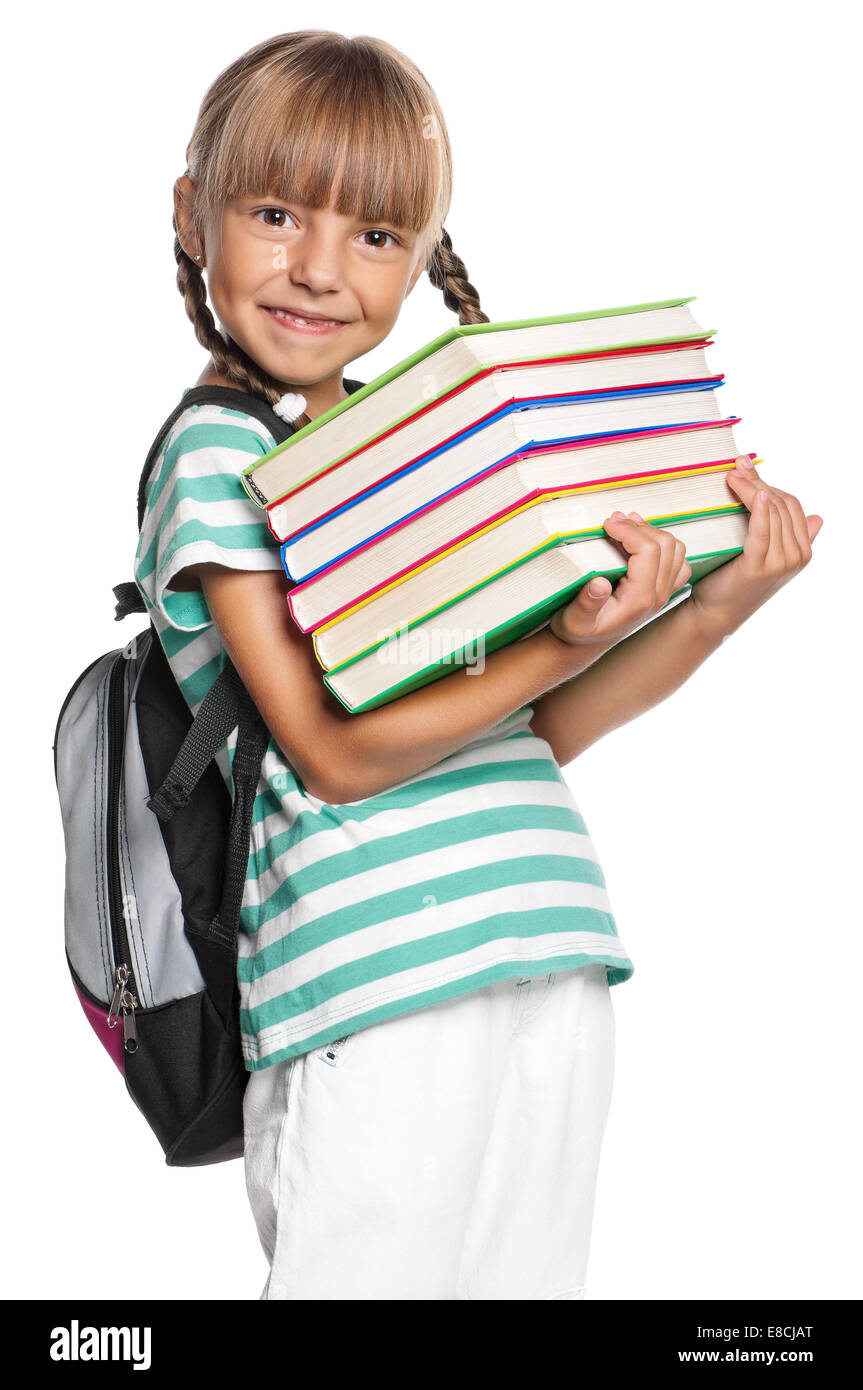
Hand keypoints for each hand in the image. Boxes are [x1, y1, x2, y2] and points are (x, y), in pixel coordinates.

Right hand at [549, 508, 691, 645]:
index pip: (648, 551)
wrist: (586, 644)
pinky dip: (664, 545)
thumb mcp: (574, 620)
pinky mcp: (663, 591)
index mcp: (639, 599)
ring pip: (676, 550)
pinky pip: (678, 561)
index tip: (606, 523)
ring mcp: (664, 593)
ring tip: (628, 524)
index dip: (629, 531)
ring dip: (653, 531)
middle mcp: (657, 596)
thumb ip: (586, 603)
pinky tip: (641, 540)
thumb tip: (599, 583)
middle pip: (666, 545)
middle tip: (614, 520)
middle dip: (640, 527)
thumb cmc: (577, 630)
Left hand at [689, 456, 822, 635]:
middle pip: (781, 505)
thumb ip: (787, 535)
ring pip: (772, 513)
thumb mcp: (766, 553)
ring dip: (753, 488)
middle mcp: (797, 556)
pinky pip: (762, 531)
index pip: (791, 504)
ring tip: (731, 475)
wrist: (716, 611)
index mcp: (803, 550)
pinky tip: (756, 494)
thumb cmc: (734, 578)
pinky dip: (760, 510)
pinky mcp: (759, 567)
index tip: (746, 466)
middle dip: (759, 481)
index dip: (769, 482)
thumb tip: (817, 518)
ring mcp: (781, 563)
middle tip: (736, 465)